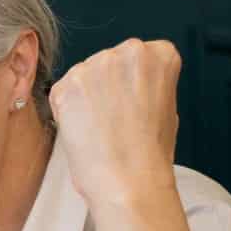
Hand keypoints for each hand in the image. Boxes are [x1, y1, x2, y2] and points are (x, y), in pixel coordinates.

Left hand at [49, 38, 180, 209]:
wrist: (128, 179)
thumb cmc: (150, 151)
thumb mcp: (167, 104)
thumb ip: (150, 82)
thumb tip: (131, 81)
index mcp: (159, 54)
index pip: (143, 55)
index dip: (136, 82)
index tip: (137, 98)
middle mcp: (126, 52)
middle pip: (111, 62)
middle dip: (110, 84)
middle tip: (117, 115)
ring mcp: (92, 66)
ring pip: (85, 74)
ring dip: (88, 94)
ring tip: (101, 125)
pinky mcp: (64, 85)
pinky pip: (63, 91)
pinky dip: (68, 108)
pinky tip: (85, 127)